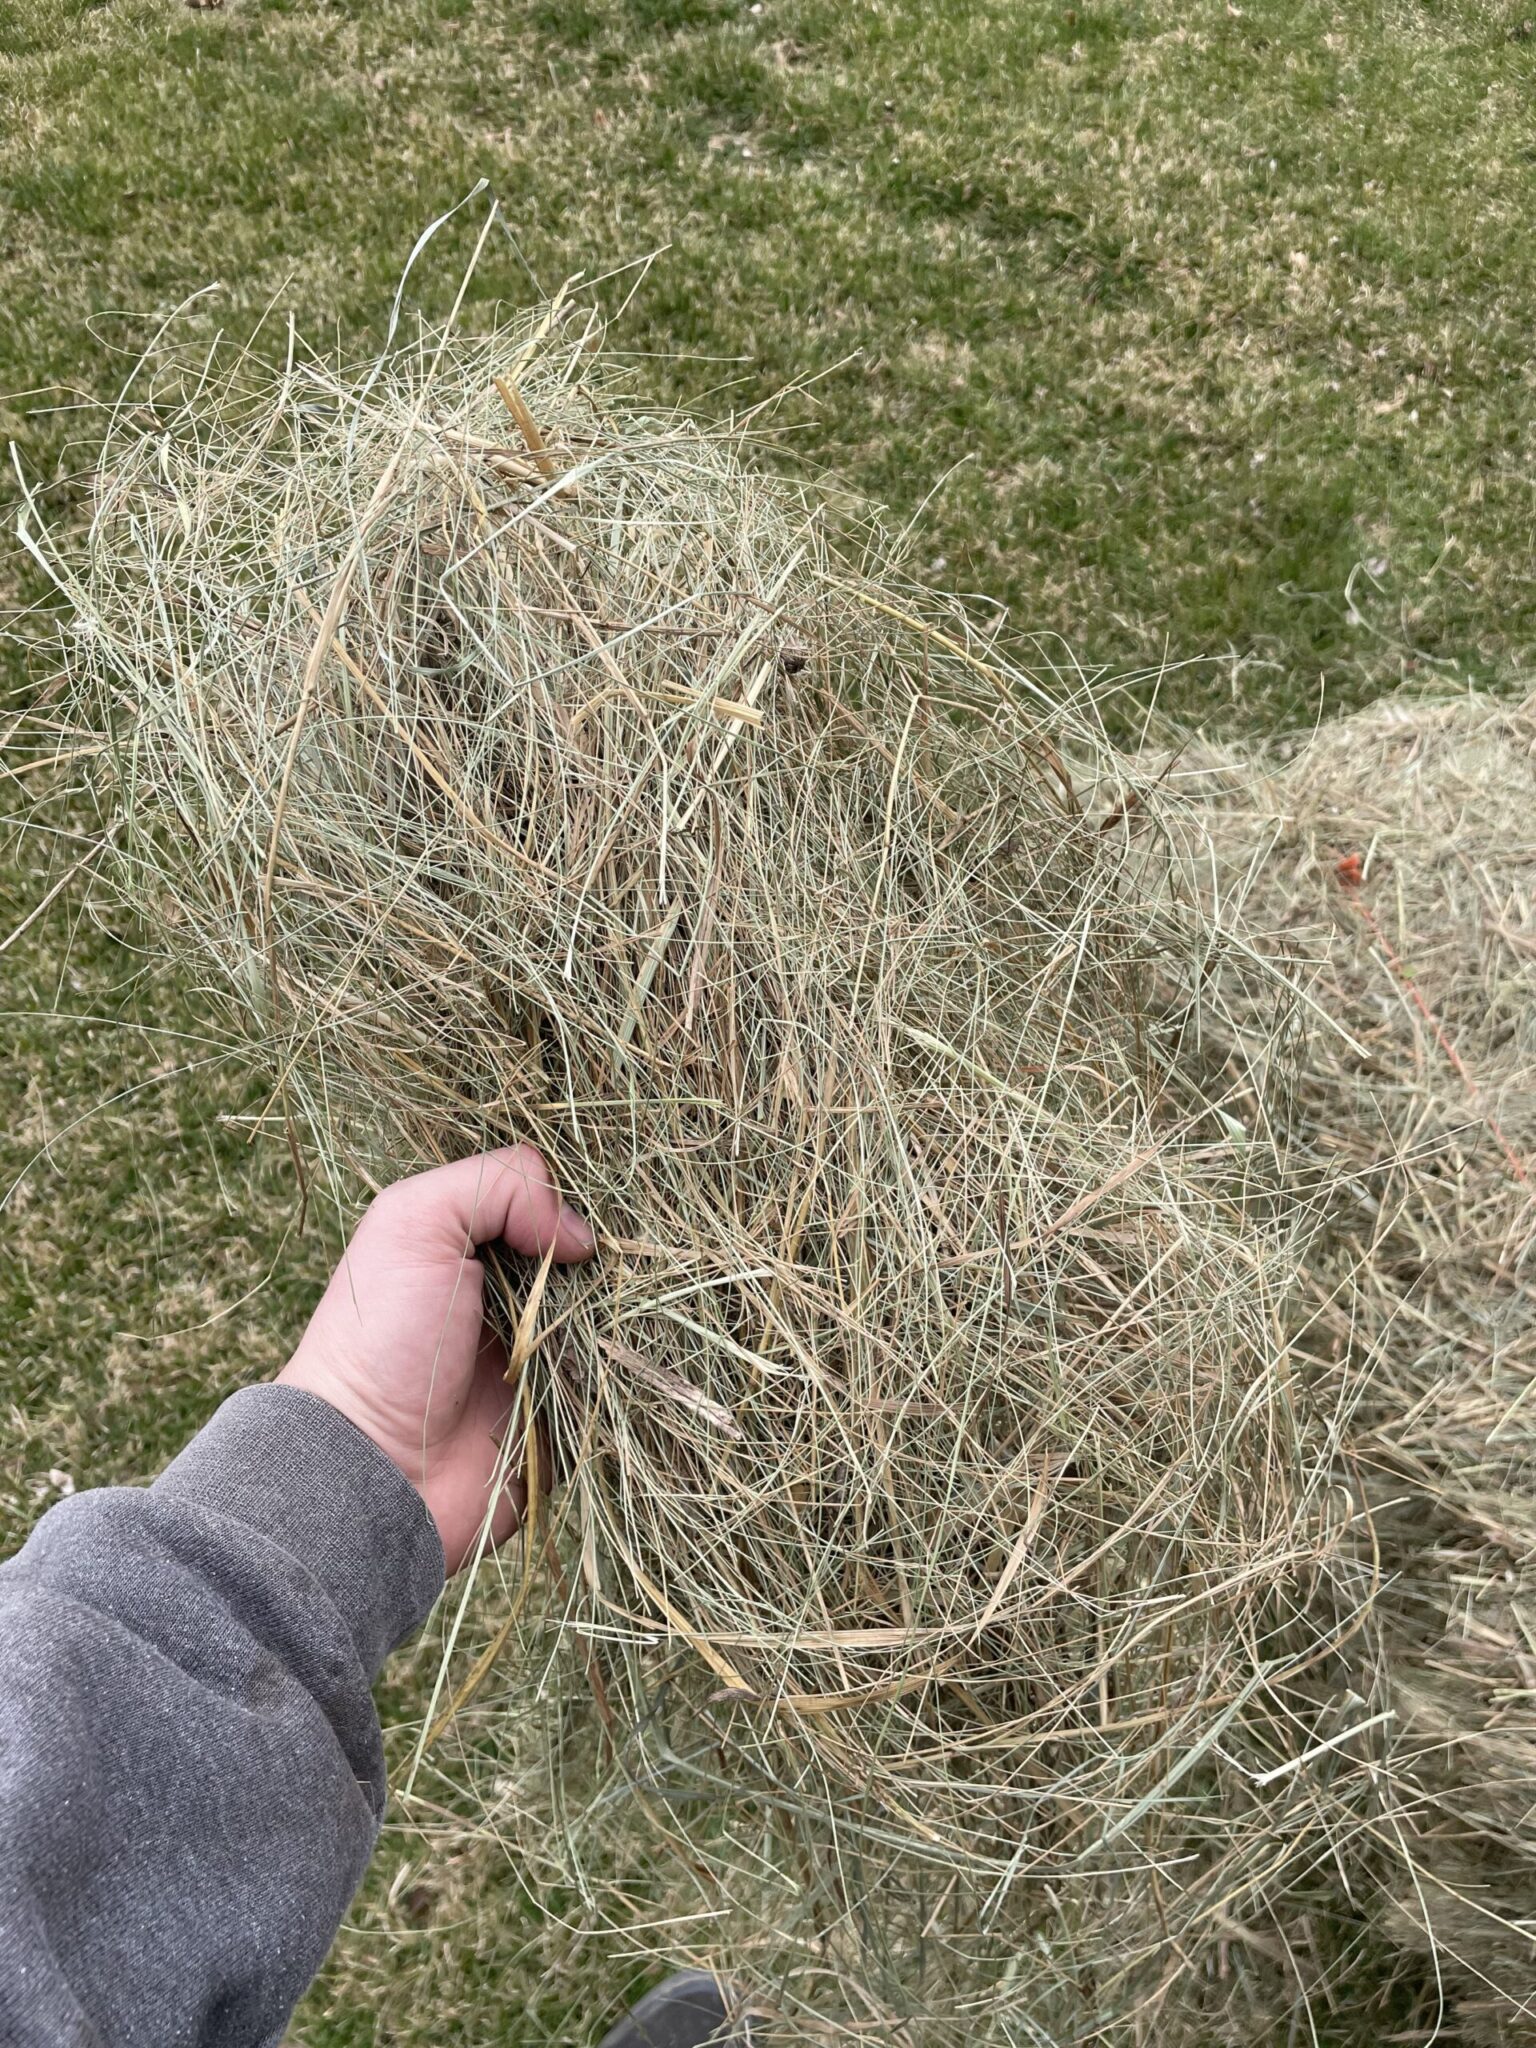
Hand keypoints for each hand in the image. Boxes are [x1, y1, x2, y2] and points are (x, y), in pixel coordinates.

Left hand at [278, 1146, 594, 1570]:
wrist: (376, 1470)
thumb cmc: (380, 1339)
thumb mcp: (413, 1224)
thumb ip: (495, 1187)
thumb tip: (579, 1235)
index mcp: (473, 1247)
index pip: (547, 1201)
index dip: (571, 1201)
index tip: (580, 1222)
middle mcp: (512, 1296)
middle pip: (591, 1257)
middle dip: (611, 1257)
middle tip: (614, 1266)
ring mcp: (544, 1355)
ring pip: (616, 1316)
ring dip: (626, 1313)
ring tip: (633, 1312)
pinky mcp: (570, 1411)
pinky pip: (622, 1382)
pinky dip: (632, 1369)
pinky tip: (639, 1355)